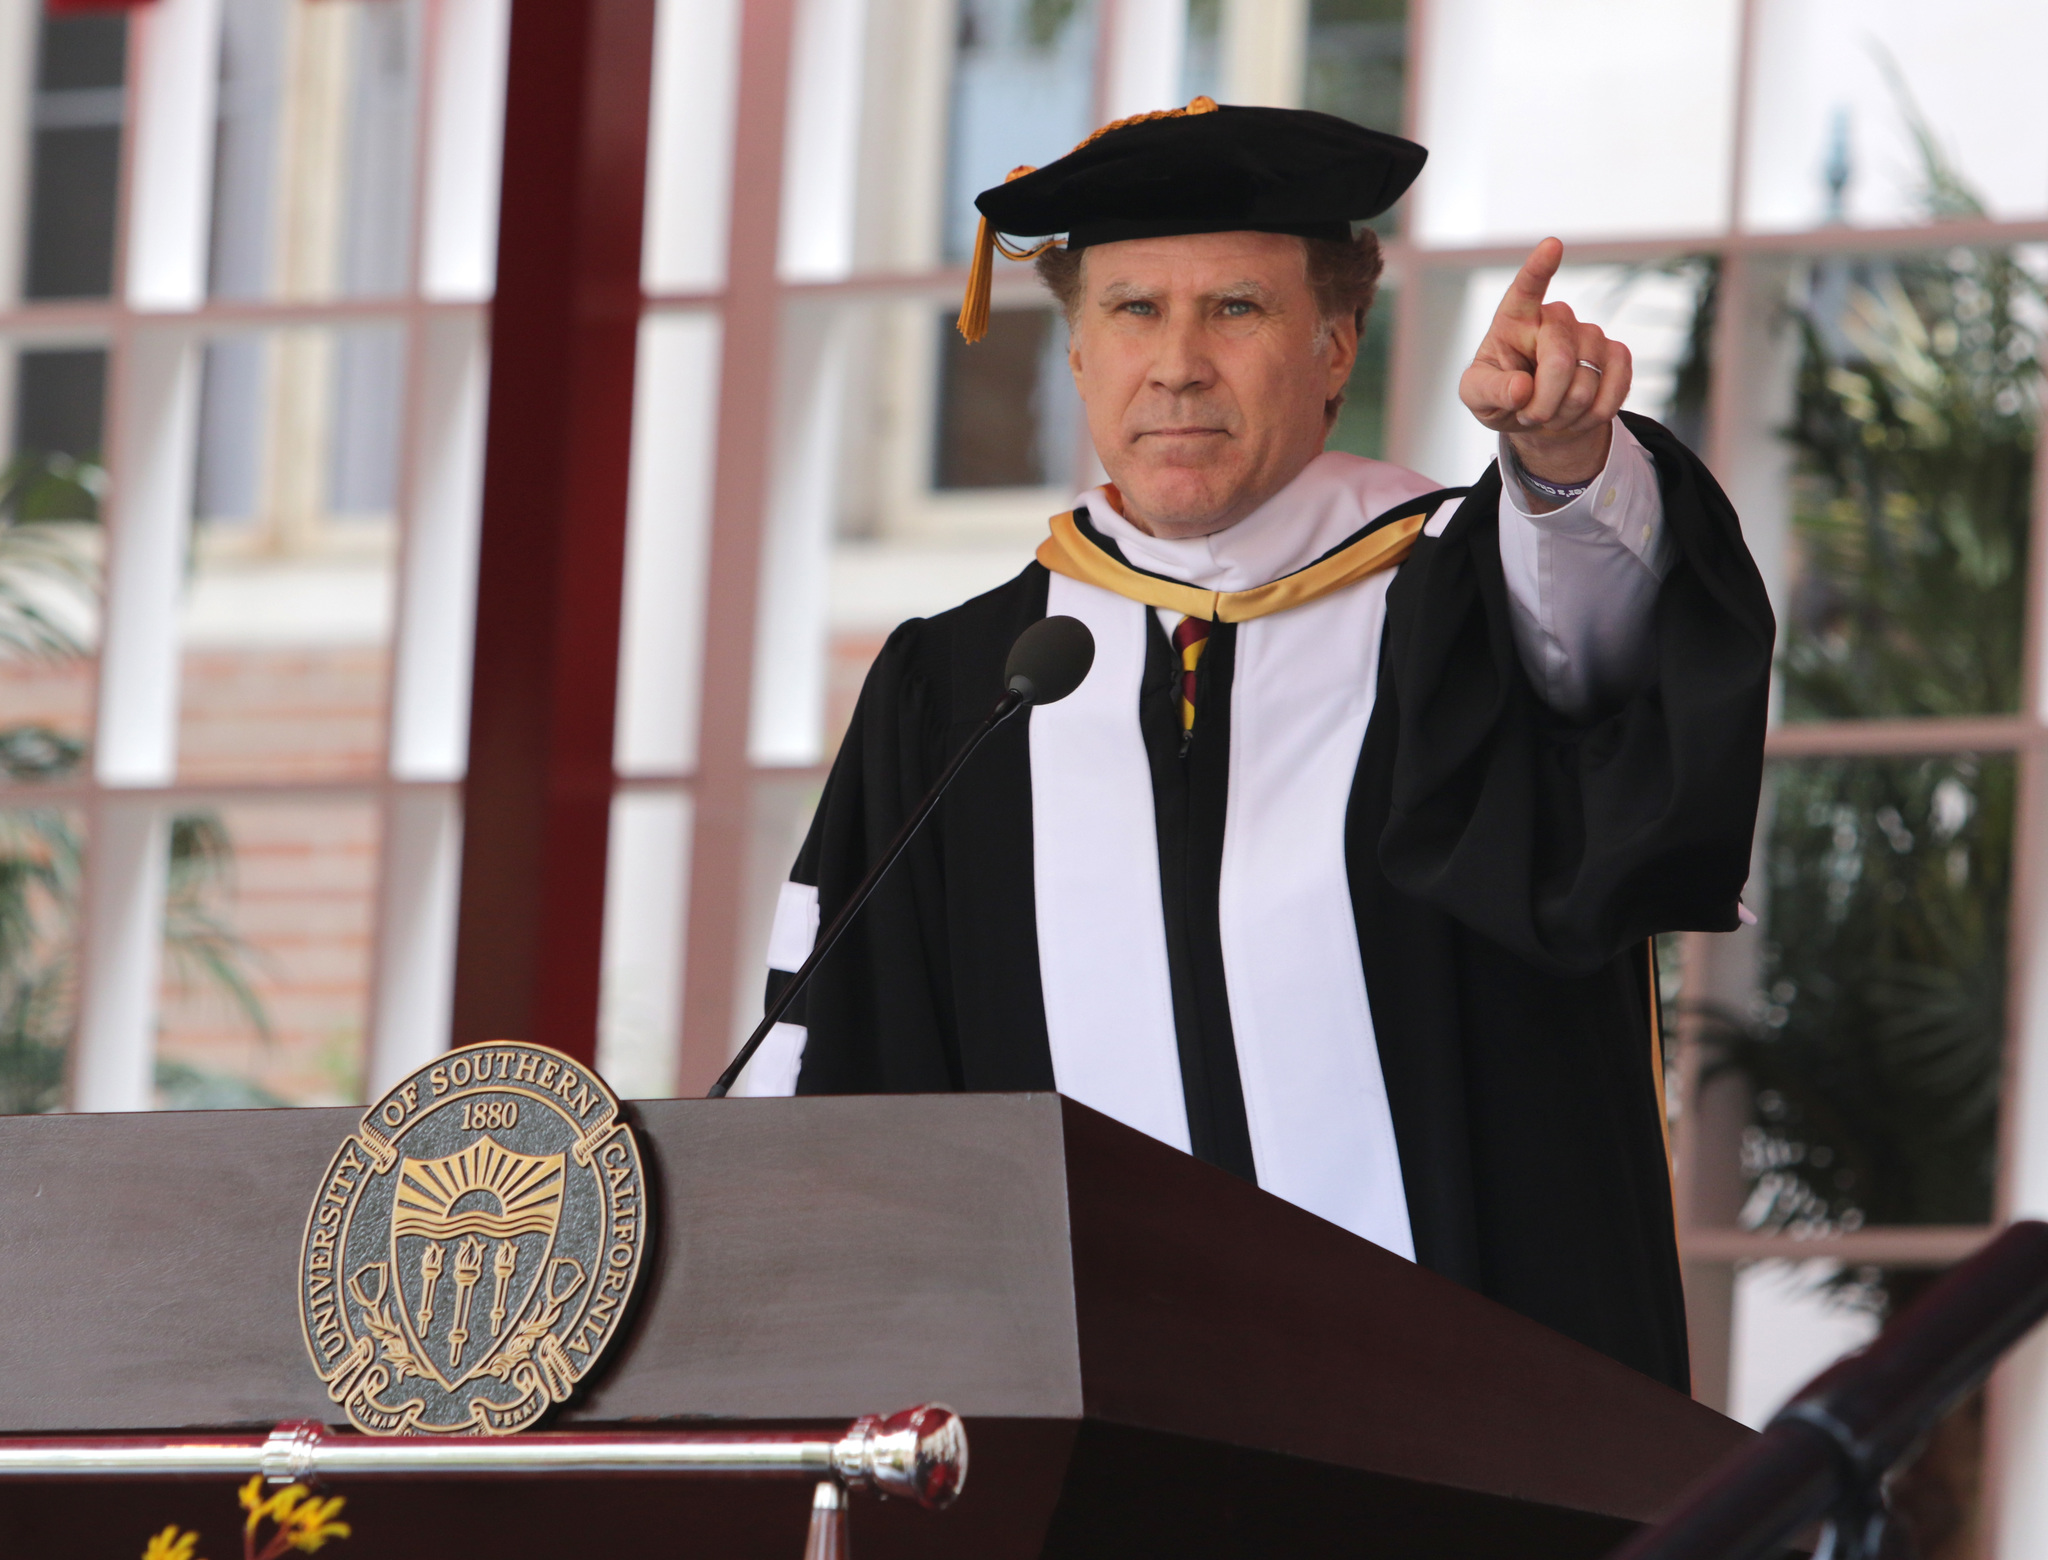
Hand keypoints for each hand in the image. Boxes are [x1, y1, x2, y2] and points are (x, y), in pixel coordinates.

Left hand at [1459, 238, 1631, 485]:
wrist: (1536, 415)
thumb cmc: (1501, 394)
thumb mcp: (1477, 397)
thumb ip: (1490, 391)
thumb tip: (1522, 388)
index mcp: (1515, 318)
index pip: (1526, 288)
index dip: (1539, 268)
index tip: (1552, 245)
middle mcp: (1556, 318)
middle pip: (1559, 360)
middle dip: (1542, 403)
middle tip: (1528, 413)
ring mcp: (1590, 334)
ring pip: (1586, 383)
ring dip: (1564, 414)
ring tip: (1550, 412)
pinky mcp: (1616, 355)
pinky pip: (1615, 389)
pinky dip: (1593, 416)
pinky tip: (1577, 415)